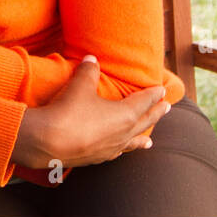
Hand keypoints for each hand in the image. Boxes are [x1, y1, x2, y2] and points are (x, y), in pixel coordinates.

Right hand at [10, 55, 170, 169]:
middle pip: (145, 121)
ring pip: (133, 142)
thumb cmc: (70, 112)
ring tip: (150, 141)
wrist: (49, 142)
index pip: (144, 102)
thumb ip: (88, 71)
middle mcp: (124, 133)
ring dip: (142, 138)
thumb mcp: (79, 86)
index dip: (153, 94)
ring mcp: (113, 147)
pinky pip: (118, 152)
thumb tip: (91, 59)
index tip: (162, 90)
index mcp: (126, 114)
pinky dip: (122, 150)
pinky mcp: (98, 158)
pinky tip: (118, 151)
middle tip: (167, 108)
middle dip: (156, 113)